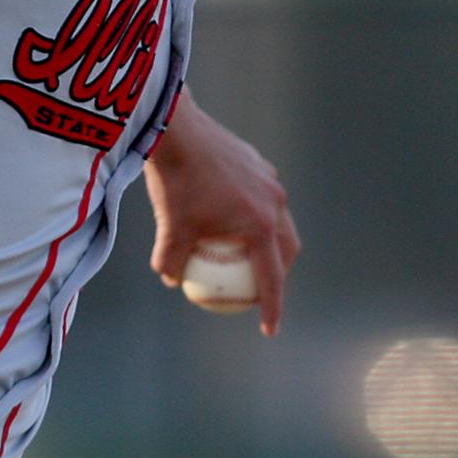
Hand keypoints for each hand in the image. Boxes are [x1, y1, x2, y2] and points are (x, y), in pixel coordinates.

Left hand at [143, 90, 300, 335]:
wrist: (178, 128)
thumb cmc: (175, 183)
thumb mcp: (170, 229)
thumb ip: (172, 260)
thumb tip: (171, 279)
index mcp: (260, 225)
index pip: (272, 277)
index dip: (273, 306)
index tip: (269, 329)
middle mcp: (274, 203)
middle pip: (287, 247)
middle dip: (281, 271)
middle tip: (262, 287)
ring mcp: (269, 180)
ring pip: (277, 218)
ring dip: (269, 239)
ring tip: (249, 250)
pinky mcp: (258, 162)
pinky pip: (261, 194)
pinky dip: (253, 211)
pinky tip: (228, 210)